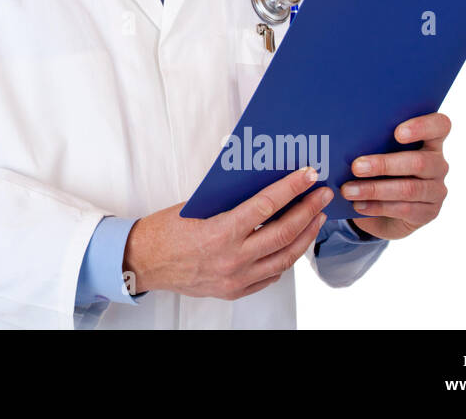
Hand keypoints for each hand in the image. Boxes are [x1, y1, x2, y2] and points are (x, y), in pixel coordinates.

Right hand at [123, 166, 332, 299]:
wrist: (143, 262)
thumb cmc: (164, 230)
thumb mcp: (197, 207)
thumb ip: (230, 203)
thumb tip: (262, 189)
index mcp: (220, 232)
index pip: (267, 206)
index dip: (291, 189)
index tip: (308, 175)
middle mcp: (232, 258)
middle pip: (283, 233)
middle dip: (308, 210)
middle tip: (322, 195)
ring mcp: (236, 278)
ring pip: (284, 258)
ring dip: (304, 235)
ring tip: (315, 218)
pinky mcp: (234, 291)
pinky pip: (270, 275)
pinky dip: (284, 258)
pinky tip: (291, 244)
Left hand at [343, 112, 450, 239]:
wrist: (384, 209)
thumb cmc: (378, 169)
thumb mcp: (376, 151)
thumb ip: (371, 140)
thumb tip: (343, 134)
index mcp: (430, 140)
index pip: (440, 125)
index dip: (422, 126)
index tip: (397, 133)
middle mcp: (437, 163)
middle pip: (419, 162)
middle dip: (384, 164)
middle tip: (356, 167)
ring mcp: (436, 189)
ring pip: (409, 189)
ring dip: (374, 189)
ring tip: (348, 190)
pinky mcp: (429, 212)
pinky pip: (404, 209)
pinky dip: (377, 206)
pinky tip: (359, 204)